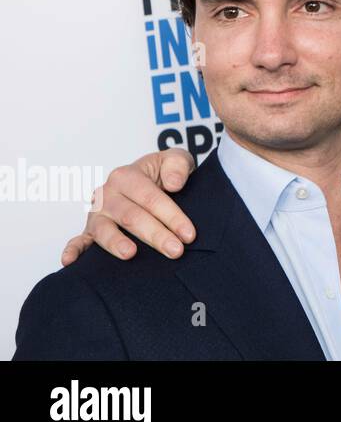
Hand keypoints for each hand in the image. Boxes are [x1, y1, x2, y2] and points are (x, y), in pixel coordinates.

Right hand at [61, 147, 197, 264]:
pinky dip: (72, 250)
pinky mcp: (90, 230)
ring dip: (116, 243)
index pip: (150, 198)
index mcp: (127, 176)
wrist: (149, 179)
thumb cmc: (164, 172)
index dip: (172, 216)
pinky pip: (78, 240)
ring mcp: (97, 213)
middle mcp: (108, 194)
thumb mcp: (176, 160)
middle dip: (155, 235)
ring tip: (131, 254)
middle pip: (131, 216)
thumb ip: (178, 165)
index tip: (189, 234)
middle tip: (175, 251)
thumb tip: (174, 184)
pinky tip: (70, 262)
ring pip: (104, 230)